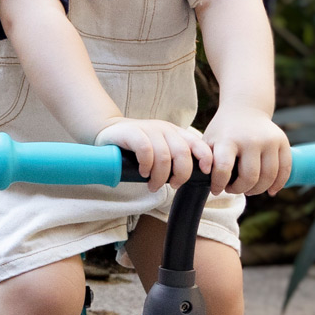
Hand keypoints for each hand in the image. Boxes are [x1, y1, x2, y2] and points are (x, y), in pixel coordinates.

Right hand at [93, 118, 212, 191]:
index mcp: (176, 133)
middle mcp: (165, 129)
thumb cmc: (137, 147)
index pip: (199, 144)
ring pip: (164, 156)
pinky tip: (143, 172)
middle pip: (183, 153)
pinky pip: (145, 150)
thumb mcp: (161, 149)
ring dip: (160, 176)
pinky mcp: (132, 132)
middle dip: (180, 174)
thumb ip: (174, 158)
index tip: (204, 173)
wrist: (109, 131)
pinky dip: (146, 165)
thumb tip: (191, 180)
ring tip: (153, 185)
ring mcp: (149, 129)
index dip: (205, 159)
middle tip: (172, 186)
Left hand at [203, 108, 291, 195]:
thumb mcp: (209, 141)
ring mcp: (269, 140)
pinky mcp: (283, 142)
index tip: (216, 190)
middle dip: (240, 189)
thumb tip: (200, 179)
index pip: (224, 168)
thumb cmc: (223, 131)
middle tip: (233, 189)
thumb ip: (205, 159)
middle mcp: (250, 140)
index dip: (219, 184)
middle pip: (250, 177)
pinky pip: (285, 170)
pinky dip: (278, 184)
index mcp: (228, 140)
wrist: (245, 109)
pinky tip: (269, 191)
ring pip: (268, 177)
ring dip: (258, 189)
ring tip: (248, 190)